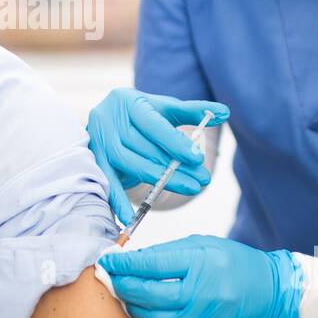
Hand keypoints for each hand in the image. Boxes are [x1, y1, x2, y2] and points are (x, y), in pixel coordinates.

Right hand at [86, 88, 228, 223]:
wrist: (108, 120)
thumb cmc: (143, 115)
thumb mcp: (165, 109)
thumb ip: (193, 111)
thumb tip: (225, 111)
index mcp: (127, 100)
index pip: (153, 124)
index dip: (175, 142)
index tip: (198, 158)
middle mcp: (107, 118)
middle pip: (143, 147)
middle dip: (174, 166)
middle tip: (201, 181)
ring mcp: (96, 140)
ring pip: (128, 163)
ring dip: (157, 180)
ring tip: (188, 188)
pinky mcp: (92, 160)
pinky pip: (106, 181)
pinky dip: (118, 200)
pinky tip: (131, 217)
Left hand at [98, 235, 301, 317]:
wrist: (268, 294)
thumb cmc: (235, 264)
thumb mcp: (202, 245)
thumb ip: (166, 253)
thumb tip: (131, 261)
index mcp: (200, 264)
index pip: (150, 264)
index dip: (123, 263)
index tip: (108, 259)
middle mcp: (199, 295)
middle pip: (146, 294)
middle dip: (121, 285)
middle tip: (108, 277)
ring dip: (130, 307)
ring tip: (122, 295)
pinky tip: (140, 315)